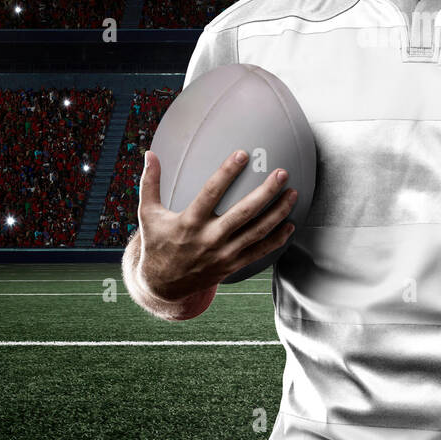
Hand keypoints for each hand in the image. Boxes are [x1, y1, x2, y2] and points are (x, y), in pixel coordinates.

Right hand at [136, 149, 297, 300]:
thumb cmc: (157, 244)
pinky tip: (290, 225)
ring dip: (278, 213)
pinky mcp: (232, 266)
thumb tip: (149, 154)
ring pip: (257, 232)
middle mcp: (209, 238)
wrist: (162, 286)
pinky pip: (259, 252)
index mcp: (189, 222)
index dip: (227, 172)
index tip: (242, 154)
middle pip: (243, 213)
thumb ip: (150, 183)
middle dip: (265, 192)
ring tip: (292, 194)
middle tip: (282, 173)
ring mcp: (223, 254)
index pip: (211, 192)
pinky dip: (276, 239)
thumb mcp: (148, 214)